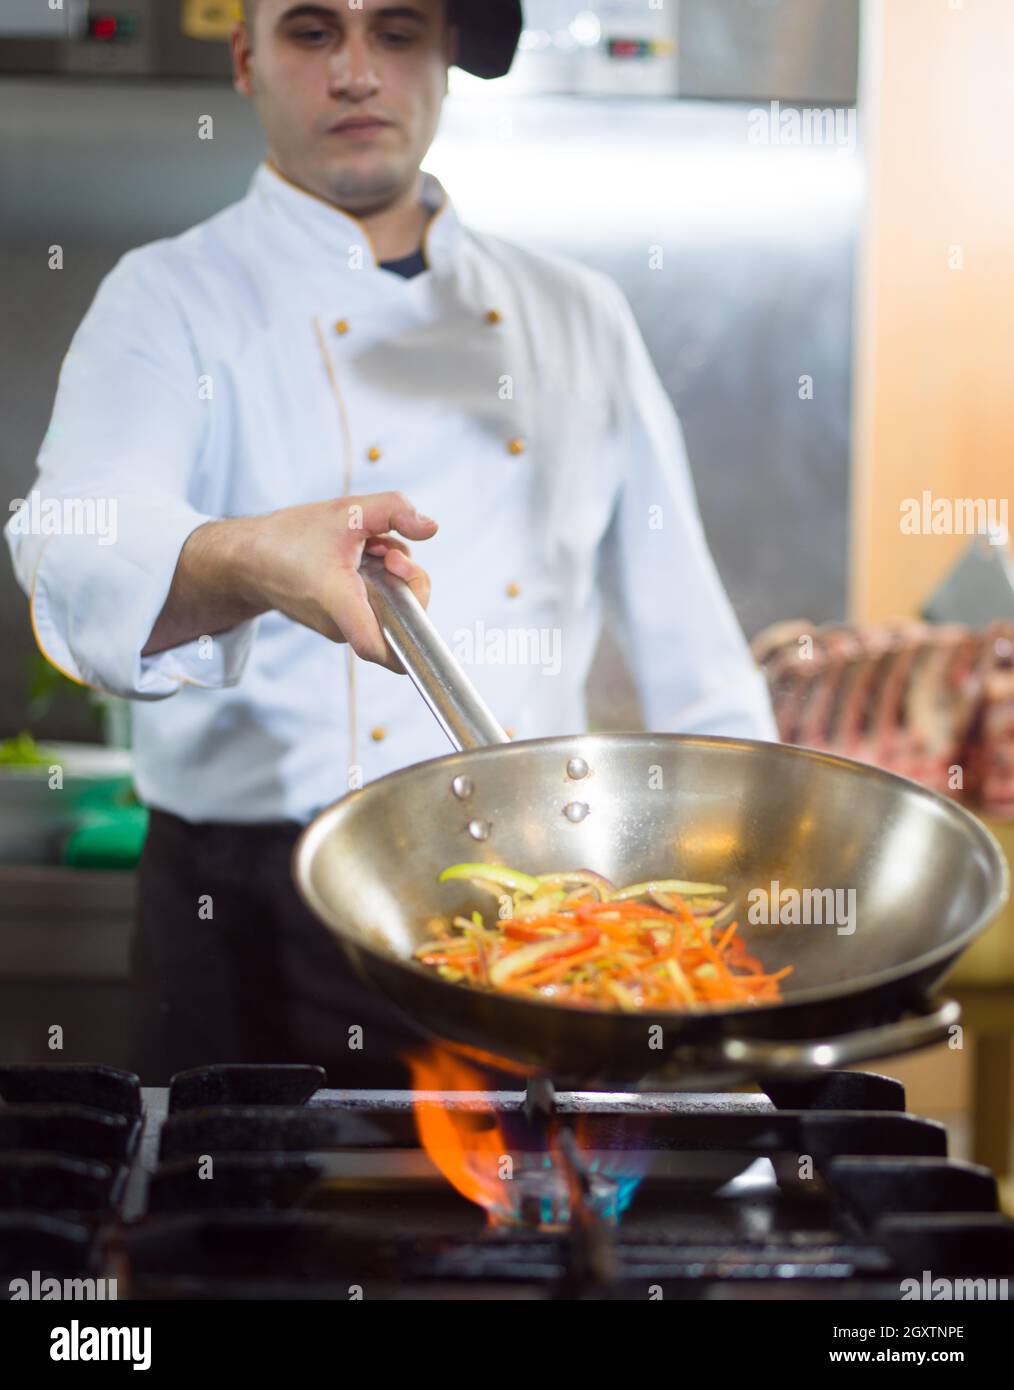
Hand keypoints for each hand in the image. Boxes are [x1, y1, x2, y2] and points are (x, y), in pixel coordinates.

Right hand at [143, 491, 437, 670]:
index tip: (417, 610)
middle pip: (398, 617)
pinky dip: (373, 579)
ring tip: (365, 546)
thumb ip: (395, 511)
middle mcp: (340, 624)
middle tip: (386, 549)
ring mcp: (338, 627)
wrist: (248, 557)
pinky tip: (355, 557)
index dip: (408, 649)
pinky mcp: (336, 621)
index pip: (378, 648)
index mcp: (340, 601)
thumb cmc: (291, 536)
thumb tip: (433, 528)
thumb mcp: (348, 510)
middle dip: (406, 577)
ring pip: (386, 606)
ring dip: (388, 573)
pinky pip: (370, 604)